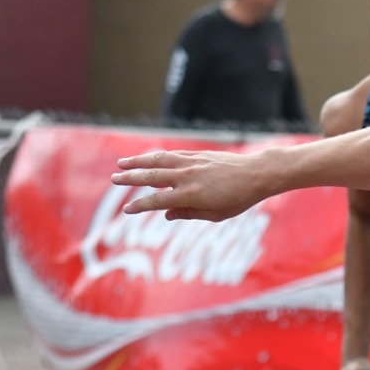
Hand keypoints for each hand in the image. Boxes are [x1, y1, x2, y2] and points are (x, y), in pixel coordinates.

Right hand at [111, 148, 274, 221]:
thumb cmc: (238, 199)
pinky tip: (147, 157)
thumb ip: (189, 213)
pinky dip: (156, 156)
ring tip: (121, 163)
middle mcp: (187, 177)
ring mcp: (191, 164)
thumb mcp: (215, 214)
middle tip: (114, 179)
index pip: (157, 201)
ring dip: (138, 162)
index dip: (140, 206)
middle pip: (152, 177)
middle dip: (131, 179)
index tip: (127, 210)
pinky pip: (171, 155)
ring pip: (158, 161)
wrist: (255, 174)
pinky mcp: (196, 155)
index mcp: (191, 195)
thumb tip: (166, 214)